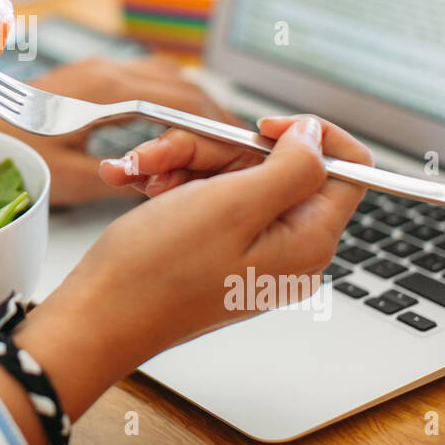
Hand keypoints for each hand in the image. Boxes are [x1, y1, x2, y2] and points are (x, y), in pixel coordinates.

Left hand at [0, 55, 237, 206]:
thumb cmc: (11, 151)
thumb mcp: (65, 178)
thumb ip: (116, 180)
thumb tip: (161, 186)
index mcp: (107, 92)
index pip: (182, 100)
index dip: (217, 124)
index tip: (242, 146)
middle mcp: (107, 71)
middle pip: (180, 84)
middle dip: (214, 113)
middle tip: (240, 145)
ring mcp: (97, 69)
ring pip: (164, 75)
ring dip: (193, 101)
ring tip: (215, 135)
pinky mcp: (89, 75)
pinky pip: (144, 77)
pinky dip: (170, 95)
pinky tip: (177, 121)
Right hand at [0, 114, 372, 444]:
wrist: (98, 316)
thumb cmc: (158, 272)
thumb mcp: (234, 205)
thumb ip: (293, 166)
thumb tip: (316, 137)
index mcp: (307, 241)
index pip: (346, 169)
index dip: (307, 136)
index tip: (260, 128)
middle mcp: (285, 247)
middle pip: (272, 164)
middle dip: (213, 148)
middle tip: (165, 153)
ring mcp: (248, 249)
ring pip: (230, 173)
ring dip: (181, 161)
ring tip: (139, 173)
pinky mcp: (214, 248)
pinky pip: (204, 195)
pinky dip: (170, 181)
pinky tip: (135, 184)